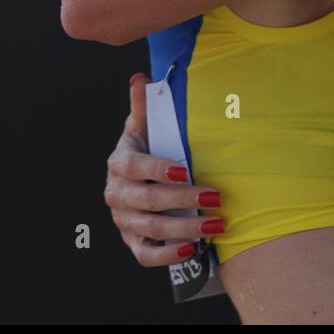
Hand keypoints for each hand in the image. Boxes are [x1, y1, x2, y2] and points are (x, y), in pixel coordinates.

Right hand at [104, 73, 224, 265]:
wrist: (134, 182)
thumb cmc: (145, 150)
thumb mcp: (143, 127)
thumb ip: (144, 104)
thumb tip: (141, 77)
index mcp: (119, 163)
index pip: (134, 166)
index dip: (156, 168)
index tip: (183, 169)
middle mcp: (117, 193)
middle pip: (147, 200)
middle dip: (183, 199)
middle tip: (215, 197)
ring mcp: (123, 220)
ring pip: (151, 228)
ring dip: (185, 228)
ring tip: (215, 223)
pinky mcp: (132, 241)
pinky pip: (146, 255)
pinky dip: (168, 255)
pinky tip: (194, 249)